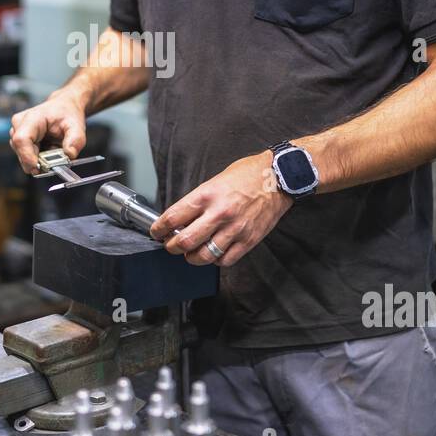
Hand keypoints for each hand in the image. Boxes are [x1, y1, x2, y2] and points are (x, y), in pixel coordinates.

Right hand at [9, 89, 86, 174]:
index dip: (27, 157)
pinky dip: (38, 157)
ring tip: (53, 148)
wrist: (64, 107)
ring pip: (23, 156)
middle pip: (21, 151)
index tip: (39, 168)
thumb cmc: (67, 113)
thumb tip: (69, 154)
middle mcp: (20, 124)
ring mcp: (17, 132)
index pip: (21, 139)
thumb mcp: (77, 125)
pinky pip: (26, 155)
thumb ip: (75, 140)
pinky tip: (48, 149)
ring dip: (39, 158)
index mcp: (32, 118)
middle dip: (38, 161)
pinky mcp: (19, 140)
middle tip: (56, 160)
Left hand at [149, 152, 291, 267]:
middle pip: (185, 241)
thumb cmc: (247, 175)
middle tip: (170, 246)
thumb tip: (180, 219)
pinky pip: (226, 259)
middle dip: (172, 247)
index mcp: (207, 195)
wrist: (278, 177)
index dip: (159, 229)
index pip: (173, 218)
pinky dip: (216, 260)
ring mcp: (235, 229)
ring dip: (192, 258)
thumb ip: (198, 201)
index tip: (157, 232)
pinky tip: (214, 253)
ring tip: (191, 253)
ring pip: (204, 256)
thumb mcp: (215, 181)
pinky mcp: (249, 239)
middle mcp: (219, 213)